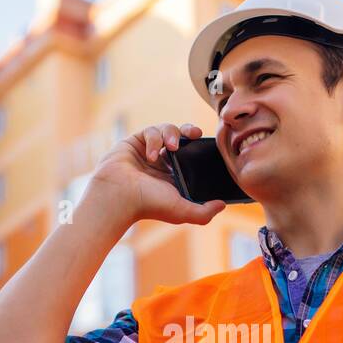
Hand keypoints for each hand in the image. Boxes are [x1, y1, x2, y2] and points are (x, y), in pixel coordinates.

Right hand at [81, 122, 226, 228]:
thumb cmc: (148, 205)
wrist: (119, 196)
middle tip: (195, 133)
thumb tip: (223, 205)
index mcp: (173, 177)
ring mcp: (148, 151)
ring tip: (171, 146)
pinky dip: (153, 139)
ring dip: (171, 134)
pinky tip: (150, 155)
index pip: (191, 156)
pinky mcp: (136, 142)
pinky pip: (150, 131)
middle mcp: (161, 163)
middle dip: (189, 131)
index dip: (199, 148)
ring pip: (167, 130)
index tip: (208, 144)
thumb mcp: (182, 211)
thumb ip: (204, 212)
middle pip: (181, 138)